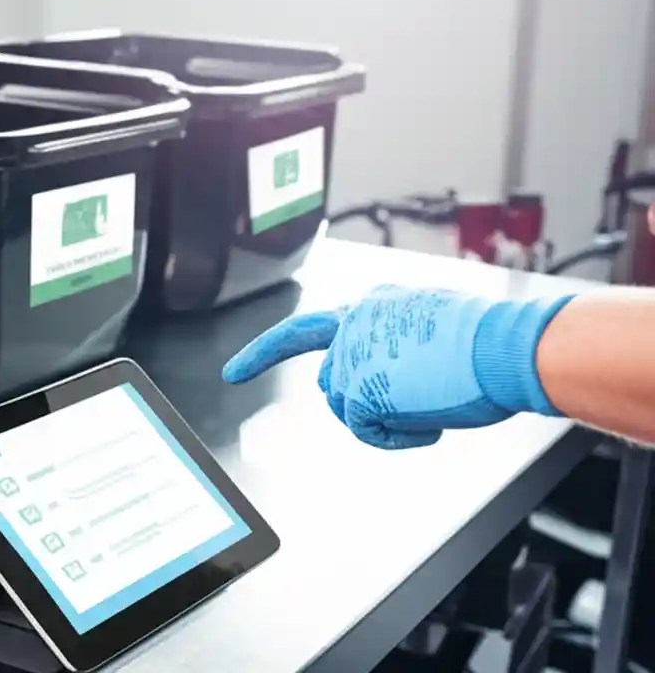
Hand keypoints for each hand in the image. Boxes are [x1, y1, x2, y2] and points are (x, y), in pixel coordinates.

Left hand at [222, 285, 574, 449]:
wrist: (505, 348)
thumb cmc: (489, 341)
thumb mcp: (434, 327)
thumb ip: (398, 343)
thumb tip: (397, 376)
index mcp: (372, 304)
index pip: (306, 330)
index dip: (265, 353)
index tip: (234, 371)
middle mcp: (354, 323)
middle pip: (333, 382)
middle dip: (364, 402)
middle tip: (417, 403)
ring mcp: (352, 355)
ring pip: (346, 408)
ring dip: (388, 418)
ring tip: (434, 403)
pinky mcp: (358, 388)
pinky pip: (366, 430)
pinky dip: (398, 436)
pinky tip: (430, 420)